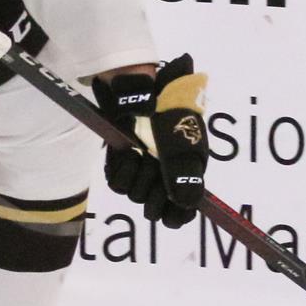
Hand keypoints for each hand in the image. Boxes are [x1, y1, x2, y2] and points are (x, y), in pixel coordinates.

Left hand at [92, 55, 208, 228]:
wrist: (143, 89)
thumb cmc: (170, 114)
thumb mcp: (182, 146)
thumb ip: (185, 178)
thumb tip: (189, 206)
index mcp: (186, 173)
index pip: (181, 212)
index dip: (176, 215)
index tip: (171, 209)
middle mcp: (163, 176)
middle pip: (155, 209)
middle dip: (154, 193)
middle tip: (156, 170)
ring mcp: (141, 169)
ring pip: (135, 196)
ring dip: (138, 177)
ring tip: (143, 154)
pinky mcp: (120, 162)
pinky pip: (117, 183)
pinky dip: (123, 169)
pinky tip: (130, 153)